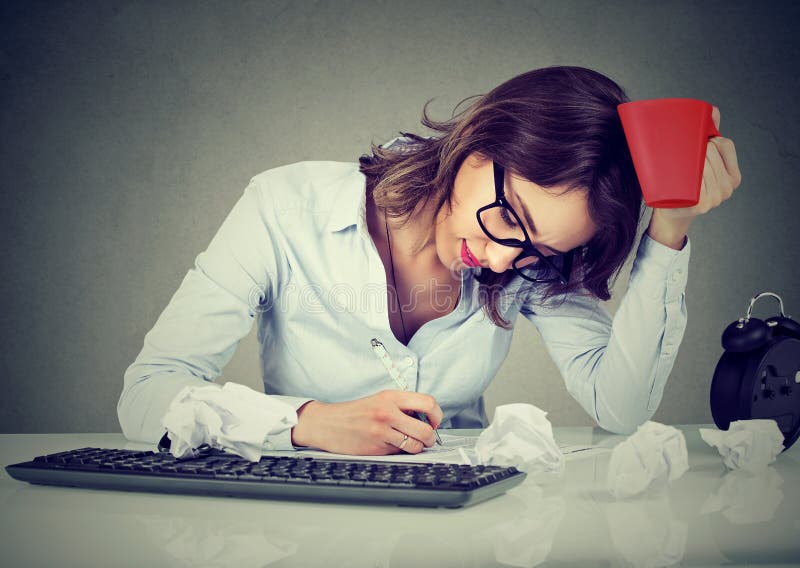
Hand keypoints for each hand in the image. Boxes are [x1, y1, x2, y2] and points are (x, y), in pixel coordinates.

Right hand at [290, 390, 443, 454]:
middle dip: (431, 438)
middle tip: (427, 438)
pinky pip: (400, 453)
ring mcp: (382, 432)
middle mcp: (387, 412)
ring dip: (417, 447)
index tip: (434, 421)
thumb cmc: (354, 412)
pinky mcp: (376, 448)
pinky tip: (391, 446)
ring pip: (415, 446)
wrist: (326, 423)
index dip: (437, 415)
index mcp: (390, 397)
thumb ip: (402, 405)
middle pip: (426, 430)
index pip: (428, 403)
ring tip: (409, 443)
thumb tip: (427, 419)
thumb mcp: (379, 399)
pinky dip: (400, 452)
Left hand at [653, 106, 741, 221]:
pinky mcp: (700, 206)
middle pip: (711, 152)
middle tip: (680, 152)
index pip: (725, 145)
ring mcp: (715, 198)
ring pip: (702, 166)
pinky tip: (687, 176)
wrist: (671, 211)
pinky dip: (692, 176)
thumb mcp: (700, 160)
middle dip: (695, 147)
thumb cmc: (685, 182)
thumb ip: (708, 135)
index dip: (710, 137)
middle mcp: (728, 188)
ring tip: (677, 162)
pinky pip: (697, 183)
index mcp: (733, 175)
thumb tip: (713, 110)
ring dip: (689, 159)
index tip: (698, 141)